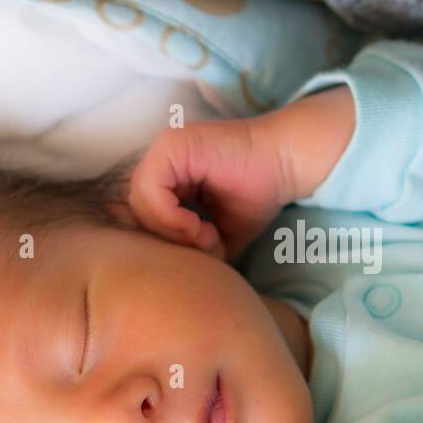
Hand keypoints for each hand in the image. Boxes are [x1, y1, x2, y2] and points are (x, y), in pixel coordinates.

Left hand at [128, 116, 293, 259]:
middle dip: (167, 239)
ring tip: (204, 236)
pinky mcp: (172, 146)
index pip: (144, 216)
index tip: (201, 249)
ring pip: (139, 202)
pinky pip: (151, 189)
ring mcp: (164, 149)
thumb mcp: (217, 233)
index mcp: (168, 175)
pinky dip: (170, 217)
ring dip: (170, 231)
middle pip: (137, 210)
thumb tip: (173, 276)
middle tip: (202, 246)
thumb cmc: (257, 195)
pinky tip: (197, 225)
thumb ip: (191, 248)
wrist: (284, 165)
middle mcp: (161, 159)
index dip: (167, 241)